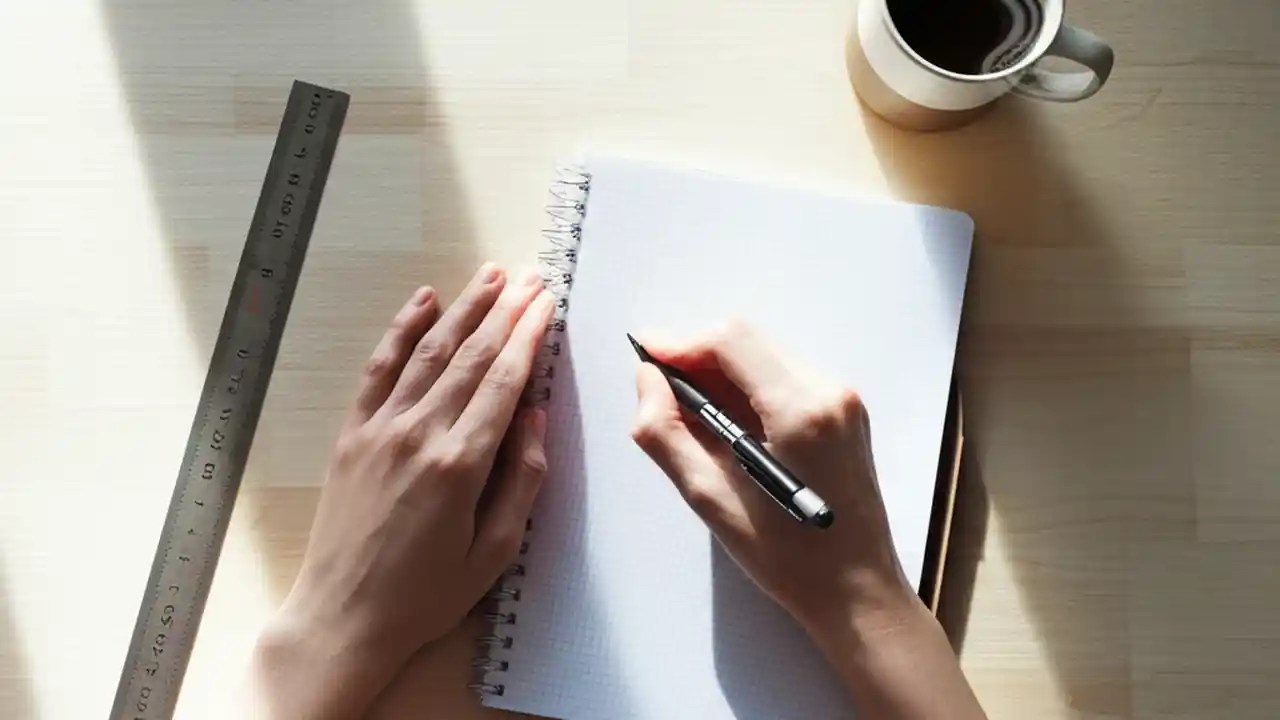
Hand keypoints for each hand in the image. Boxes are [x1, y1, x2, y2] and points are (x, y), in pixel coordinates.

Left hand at [253, 264, 554, 718]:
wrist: (344, 616)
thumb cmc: (427, 595)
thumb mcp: (495, 553)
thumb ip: (521, 481)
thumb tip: (533, 417)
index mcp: (460, 464)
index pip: (503, 381)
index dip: (528, 337)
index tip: (546, 304)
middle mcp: (418, 433)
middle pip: (470, 356)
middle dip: (504, 311)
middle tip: (530, 278)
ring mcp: (379, 429)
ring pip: (428, 351)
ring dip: (462, 308)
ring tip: (490, 276)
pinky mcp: (352, 434)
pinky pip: (379, 368)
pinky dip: (401, 330)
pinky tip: (423, 300)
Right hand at [630, 321, 916, 636]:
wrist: (856, 590)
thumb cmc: (787, 558)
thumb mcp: (709, 498)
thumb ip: (666, 433)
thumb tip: (647, 381)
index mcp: (799, 411)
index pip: (731, 341)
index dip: (680, 342)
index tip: (643, 356)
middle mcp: (828, 392)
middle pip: (748, 341)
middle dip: (697, 356)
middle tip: (658, 388)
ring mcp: (843, 400)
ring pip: (765, 356)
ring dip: (720, 372)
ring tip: (689, 413)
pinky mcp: (846, 412)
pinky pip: (784, 377)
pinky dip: (747, 387)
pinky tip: (726, 424)